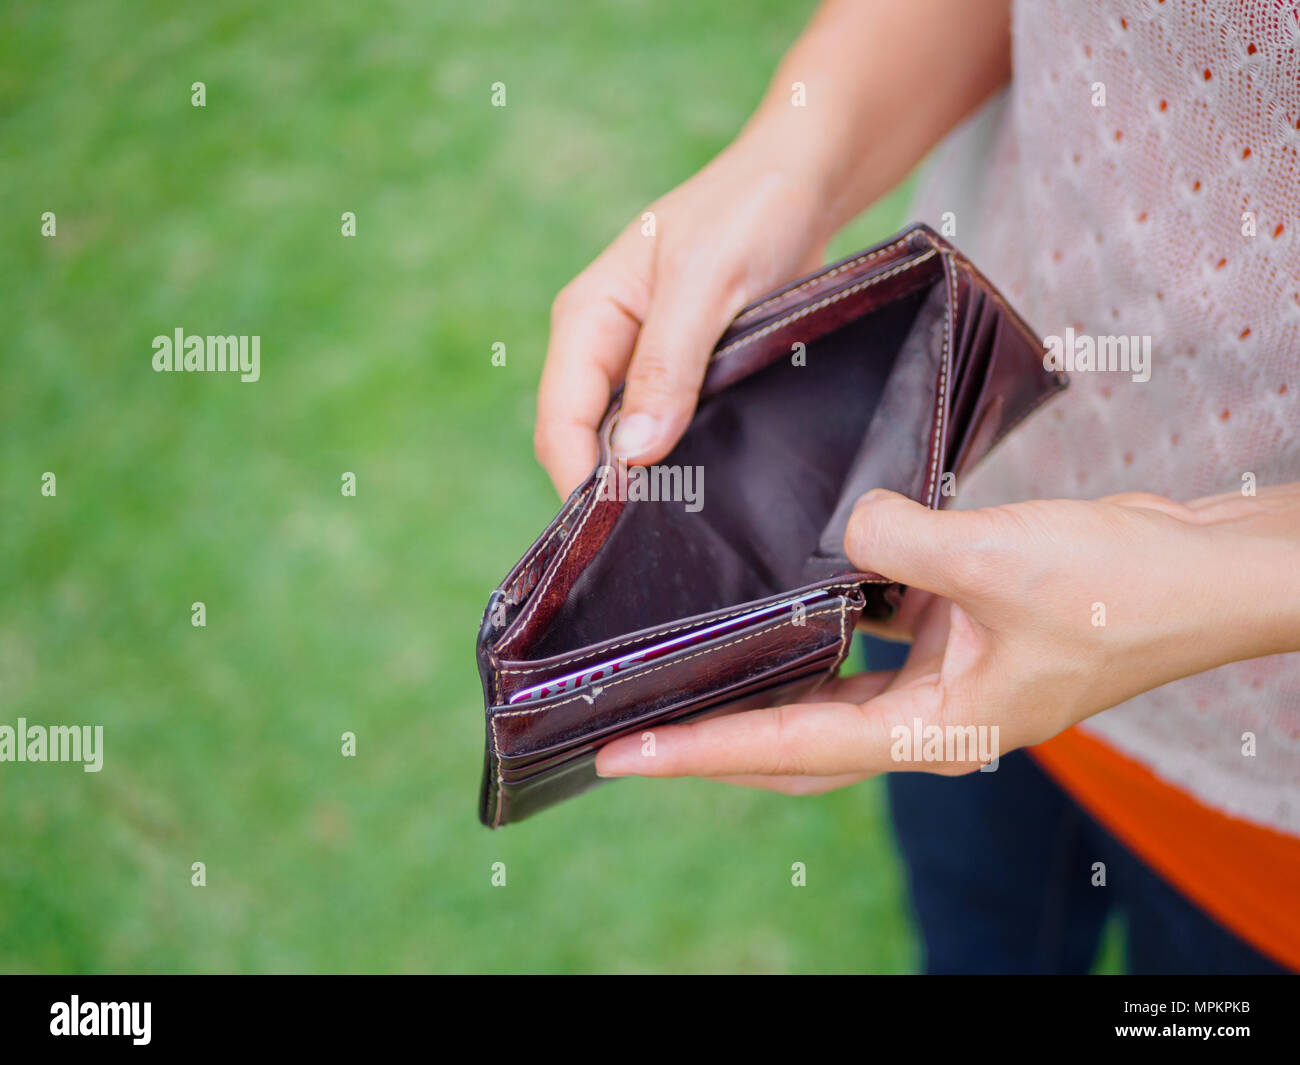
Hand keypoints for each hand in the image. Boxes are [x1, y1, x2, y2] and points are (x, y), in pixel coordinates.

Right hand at [534, 122, 832, 496]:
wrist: (804, 183)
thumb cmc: (750, 213)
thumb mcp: (706, 284)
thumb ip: (667, 366)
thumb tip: (633, 452)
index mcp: (588, 316)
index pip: (561, 418)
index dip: (582, 476)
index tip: (624, 523)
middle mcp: (606, 345)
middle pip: (587, 439)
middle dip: (614, 486)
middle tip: (666, 529)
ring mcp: (644, 362)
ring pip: (627, 441)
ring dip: (651, 476)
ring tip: (689, 513)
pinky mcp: (683, 374)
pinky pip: (669, 429)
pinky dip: (682, 457)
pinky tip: (711, 481)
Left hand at [594, 485, 1299, 790]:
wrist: (1200, 576)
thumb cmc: (1121, 592)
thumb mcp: (999, 562)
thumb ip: (904, 543)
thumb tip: (845, 523)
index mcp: (935, 730)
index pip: (790, 749)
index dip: (702, 753)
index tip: (627, 754)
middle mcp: (927, 717)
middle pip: (792, 740)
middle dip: (711, 735)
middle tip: (629, 722)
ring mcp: (938, 678)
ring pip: (823, 690)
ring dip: (760, 677)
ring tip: (684, 657)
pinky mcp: (951, 634)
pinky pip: (864, 636)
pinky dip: (819, 618)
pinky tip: (783, 582)